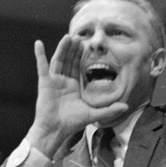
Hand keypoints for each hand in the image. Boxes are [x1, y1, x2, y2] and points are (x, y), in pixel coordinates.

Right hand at [28, 36, 128, 156]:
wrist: (55, 130)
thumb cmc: (72, 123)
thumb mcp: (94, 115)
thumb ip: (109, 110)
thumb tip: (127, 106)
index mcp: (73, 86)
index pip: (77, 67)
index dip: (81, 55)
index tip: (86, 44)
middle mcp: (63, 82)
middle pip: (68, 61)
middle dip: (73, 49)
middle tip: (78, 36)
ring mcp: (53, 81)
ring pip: (58, 60)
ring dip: (62, 48)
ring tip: (68, 37)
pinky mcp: (44, 83)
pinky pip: (42, 66)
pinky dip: (39, 55)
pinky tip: (38, 43)